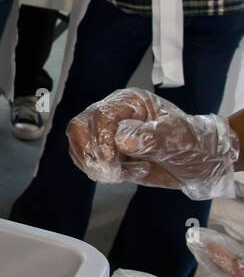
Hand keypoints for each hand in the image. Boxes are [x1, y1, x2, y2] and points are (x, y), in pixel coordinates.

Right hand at [67, 88, 238, 199]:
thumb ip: (151, 136)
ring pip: (78, 146)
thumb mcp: (179, 137)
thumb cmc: (192, 143)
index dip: (100, 138)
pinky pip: (86, 161)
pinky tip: (124, 174)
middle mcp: (112, 114)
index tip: (113, 160)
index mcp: (129, 102)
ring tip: (123, 174)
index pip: (100, 114)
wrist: (198, 161)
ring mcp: (106, 134)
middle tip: (113, 171)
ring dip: (96, 166)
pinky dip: (100, 173)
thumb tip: (121, 140)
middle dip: (92, 154)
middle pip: (79, 128)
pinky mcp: (105, 152)